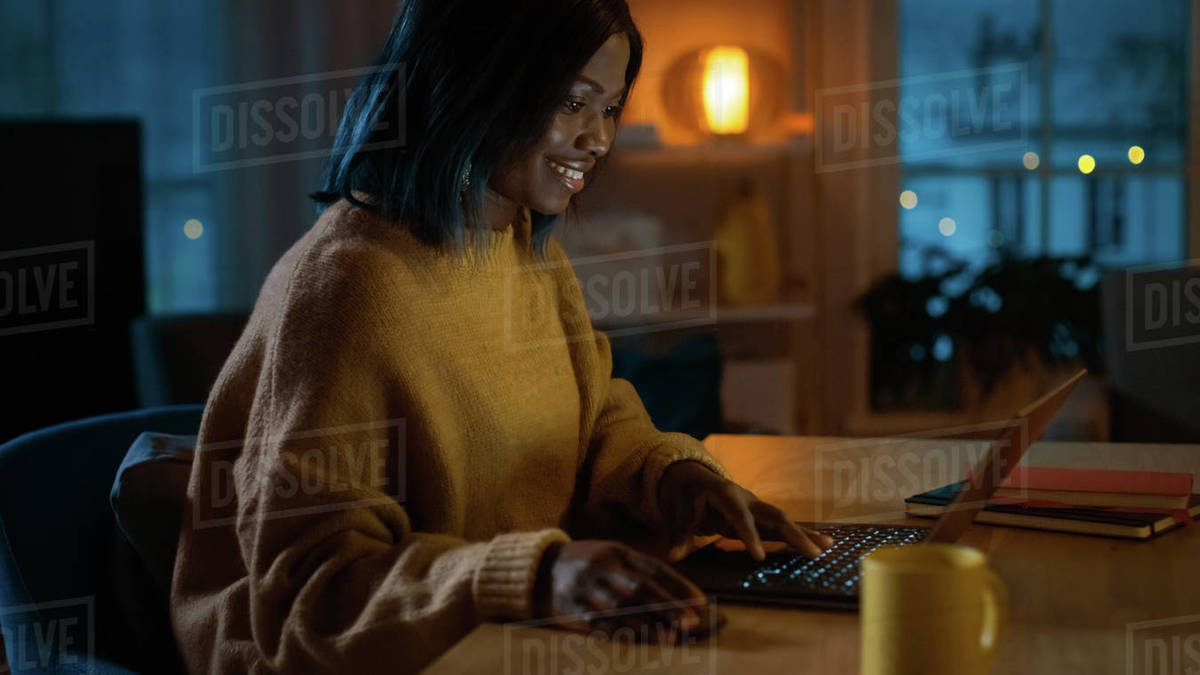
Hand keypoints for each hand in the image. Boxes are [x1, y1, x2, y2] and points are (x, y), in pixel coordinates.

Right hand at [532, 540, 713, 642]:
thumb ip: (638, 571)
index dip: (679, 586)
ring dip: (649, 625)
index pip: (654, 568)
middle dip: (669, 607)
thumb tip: (676, 596)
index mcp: (616, 551)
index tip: (700, 603)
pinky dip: (621, 634)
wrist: (537, 570)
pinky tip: (638, 642)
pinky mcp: (572, 608)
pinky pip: (600, 624)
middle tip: (691, 623)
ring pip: (622, 608)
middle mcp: (602, 566)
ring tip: (671, 638)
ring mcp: (586, 587)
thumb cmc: (585, 565)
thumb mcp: (610, 556)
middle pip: (641, 588)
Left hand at [658, 461, 832, 560]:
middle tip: (813, 553)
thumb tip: (672, 555)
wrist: (690, 475)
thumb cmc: (683, 493)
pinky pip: (782, 526)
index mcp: (723, 493)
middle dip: (793, 534)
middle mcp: (746, 498)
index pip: (738, 515)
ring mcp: (756, 506)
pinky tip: (822, 543)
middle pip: (773, 515)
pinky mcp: (760, 516)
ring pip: (784, 520)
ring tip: (828, 547)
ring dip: (805, 534)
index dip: (748, 535)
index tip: (758, 557)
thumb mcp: (676, 511)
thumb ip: (678, 533)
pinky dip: (802, 534)